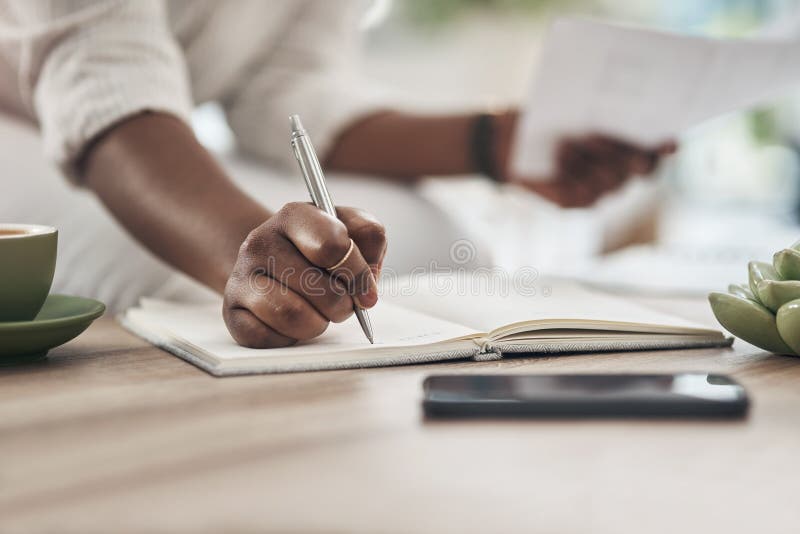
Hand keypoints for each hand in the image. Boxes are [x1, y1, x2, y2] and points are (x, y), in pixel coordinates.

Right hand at [223, 202, 386, 347]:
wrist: (273, 260)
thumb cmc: (319, 247)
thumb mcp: (350, 228)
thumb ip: (369, 236)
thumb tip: (368, 275)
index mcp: (293, 215)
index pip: (332, 246)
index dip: (358, 275)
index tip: (367, 291)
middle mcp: (259, 242)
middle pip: (318, 289)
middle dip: (342, 305)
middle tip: (342, 304)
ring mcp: (240, 277)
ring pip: (293, 316)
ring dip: (318, 324)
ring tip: (319, 314)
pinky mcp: (231, 311)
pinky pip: (267, 338)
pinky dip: (289, 338)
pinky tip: (292, 324)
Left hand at [493, 110, 676, 207]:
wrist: (508, 140)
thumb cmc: (547, 115)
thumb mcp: (571, 100)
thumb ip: (597, 98)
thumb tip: (618, 80)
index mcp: (630, 145)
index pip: (659, 150)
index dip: (666, 148)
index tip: (670, 140)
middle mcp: (622, 171)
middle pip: (642, 171)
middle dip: (634, 157)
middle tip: (626, 145)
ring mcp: (601, 190)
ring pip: (613, 181)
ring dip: (596, 160)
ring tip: (571, 142)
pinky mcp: (576, 202)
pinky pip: (584, 193)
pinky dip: (572, 173)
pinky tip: (560, 157)